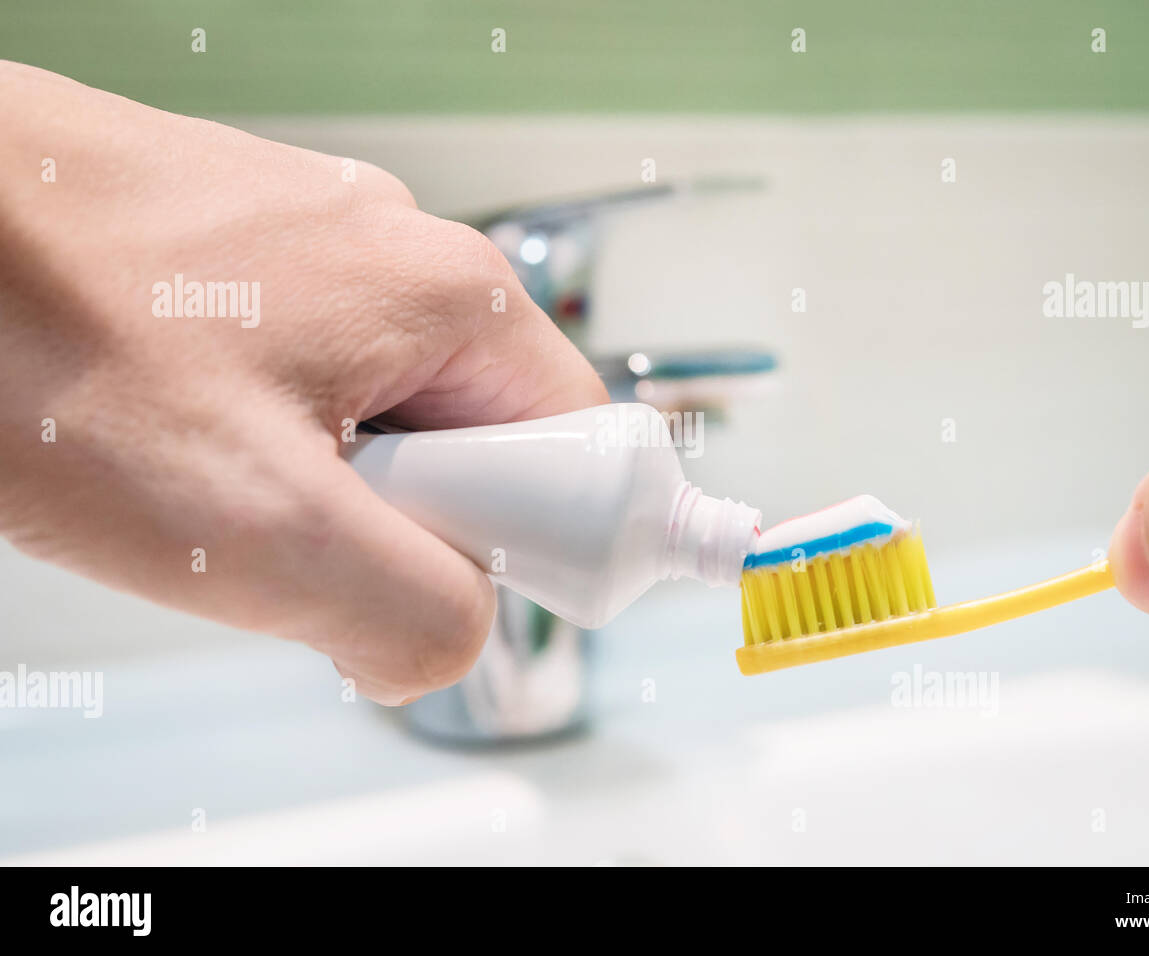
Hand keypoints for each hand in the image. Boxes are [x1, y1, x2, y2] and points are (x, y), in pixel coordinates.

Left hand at [0, 62, 606, 702]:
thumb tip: (449, 636)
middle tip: (278, 525)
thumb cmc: (43, 339)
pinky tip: (161, 435)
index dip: (528, 536)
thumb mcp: (262, 530)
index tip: (429, 572)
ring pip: (372, 417)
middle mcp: (392, 251)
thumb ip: (417, 610)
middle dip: (393, 514)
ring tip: (197, 473)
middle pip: (473, 434)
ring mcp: (309, 246)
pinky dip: (242, 435)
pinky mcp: (237, 257)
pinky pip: (294, 382)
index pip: (579, 444)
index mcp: (448, 291)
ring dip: (305, 482)